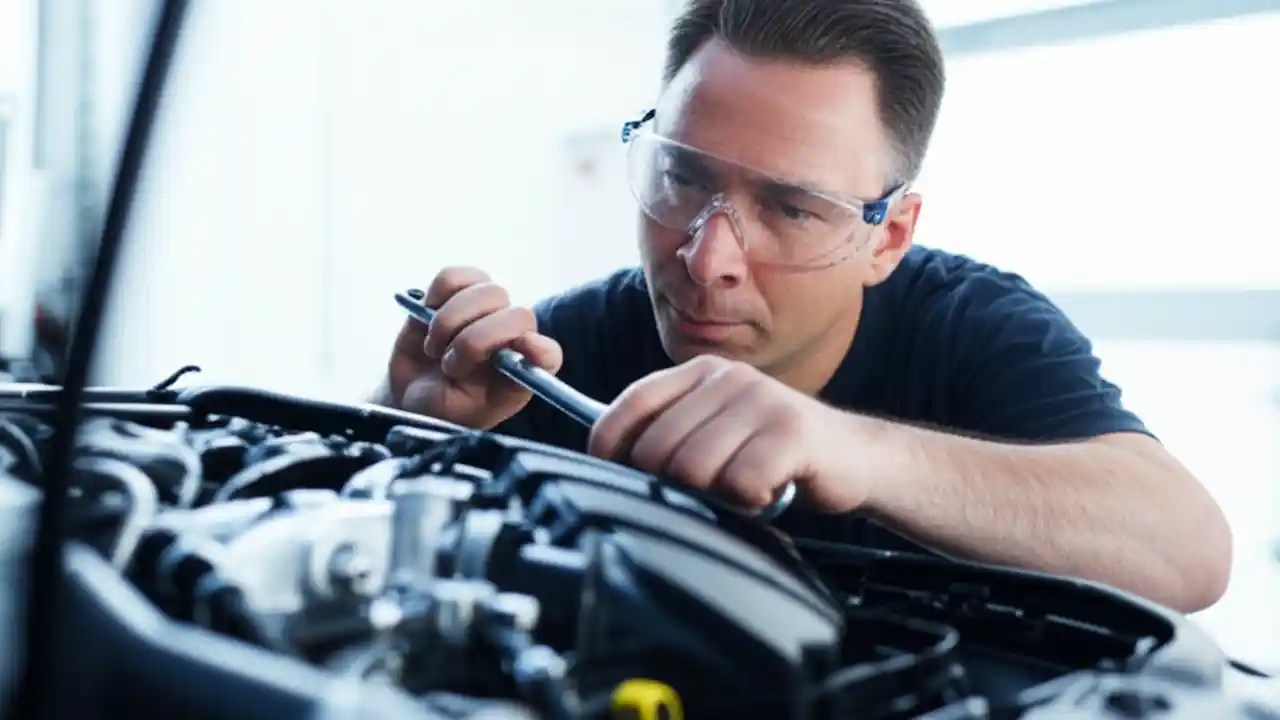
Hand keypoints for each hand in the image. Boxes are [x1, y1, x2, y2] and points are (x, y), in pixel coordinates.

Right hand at [380, 267, 562, 429]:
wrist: (405, 399)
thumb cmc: (445, 408)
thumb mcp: (474, 412)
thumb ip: (509, 386)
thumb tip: (533, 344)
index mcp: (523, 369)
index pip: (548, 353)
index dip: (536, 350)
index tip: (514, 353)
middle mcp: (511, 336)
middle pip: (514, 314)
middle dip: (474, 341)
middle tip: (450, 367)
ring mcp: (484, 310)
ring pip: (484, 290)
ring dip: (450, 321)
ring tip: (435, 349)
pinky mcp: (454, 293)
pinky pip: (452, 277)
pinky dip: (436, 296)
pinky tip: (426, 320)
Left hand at [586, 355, 872, 513]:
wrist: (855, 457)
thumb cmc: (773, 453)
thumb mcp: (716, 431)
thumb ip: (670, 435)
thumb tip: (609, 463)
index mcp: (700, 373)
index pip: (632, 403)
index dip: (609, 445)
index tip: (614, 474)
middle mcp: (728, 378)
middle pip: (656, 449)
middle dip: (671, 485)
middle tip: (707, 491)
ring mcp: (761, 400)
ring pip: (693, 469)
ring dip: (713, 496)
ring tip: (739, 489)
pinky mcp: (792, 431)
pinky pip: (740, 482)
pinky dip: (750, 502)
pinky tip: (768, 493)